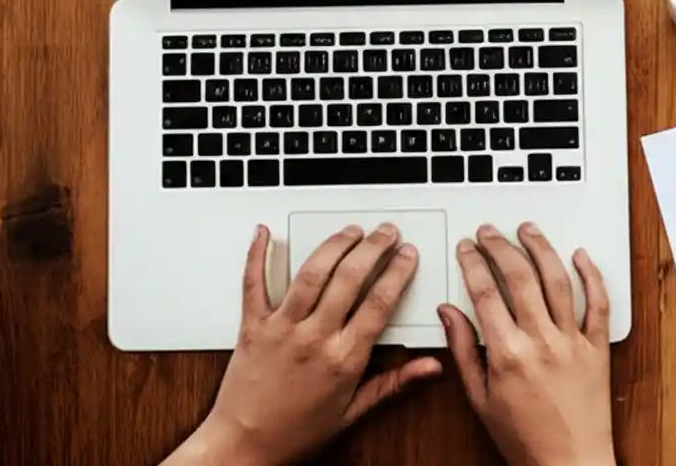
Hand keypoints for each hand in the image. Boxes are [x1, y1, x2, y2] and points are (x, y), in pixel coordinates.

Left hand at [165, 223, 441, 465]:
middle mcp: (314, 338)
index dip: (397, 272)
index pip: (379, 303)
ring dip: (334, 245)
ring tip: (350, 231)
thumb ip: (394, 383)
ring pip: (311, 274)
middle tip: (386, 232)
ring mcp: (281, 328)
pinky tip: (265, 233)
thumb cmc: (295, 433)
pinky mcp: (252, 326)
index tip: (407, 255)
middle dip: (373, 248)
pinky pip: (254, 283)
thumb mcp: (354, 412)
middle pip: (350, 278)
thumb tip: (431, 367)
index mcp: (343, 359)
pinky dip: (257, 255)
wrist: (244, 446)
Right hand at [440, 224, 613, 465]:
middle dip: (501, 246)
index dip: (473, 263)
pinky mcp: (598, 348)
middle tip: (490, 232)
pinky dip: (591, 275)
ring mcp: (573, 342)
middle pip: (520, 276)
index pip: (486, 292)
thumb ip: (464, 351)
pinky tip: (580, 255)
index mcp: (507, 354)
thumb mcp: (479, 399)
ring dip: (541, 249)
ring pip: (558, 280)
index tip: (467, 248)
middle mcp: (541, 341)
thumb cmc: (524, 439)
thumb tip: (449, 313)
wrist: (570, 463)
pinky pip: (598, 303)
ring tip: (528, 230)